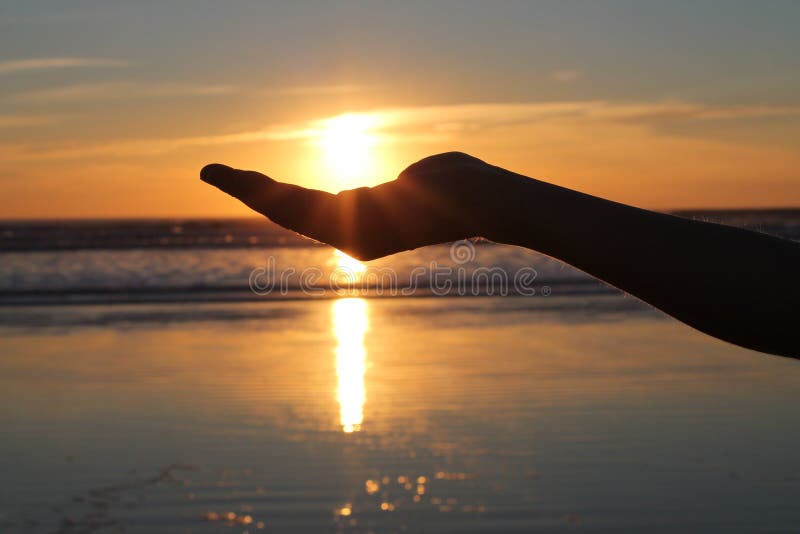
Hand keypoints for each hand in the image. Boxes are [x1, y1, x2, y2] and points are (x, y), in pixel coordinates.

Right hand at [201, 152, 511, 259]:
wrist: (482, 200)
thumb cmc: (461, 185)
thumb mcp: (423, 179)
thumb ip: (402, 185)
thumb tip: (400, 183)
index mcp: (367, 225)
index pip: (313, 211)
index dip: (280, 199)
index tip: (258, 186)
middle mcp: (353, 237)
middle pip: (291, 213)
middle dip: (250, 193)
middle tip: (210, 174)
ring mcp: (347, 235)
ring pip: (286, 211)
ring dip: (245, 190)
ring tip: (211, 173)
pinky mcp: (345, 228)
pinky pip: (299, 208)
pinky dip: (265, 194)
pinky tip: (241, 182)